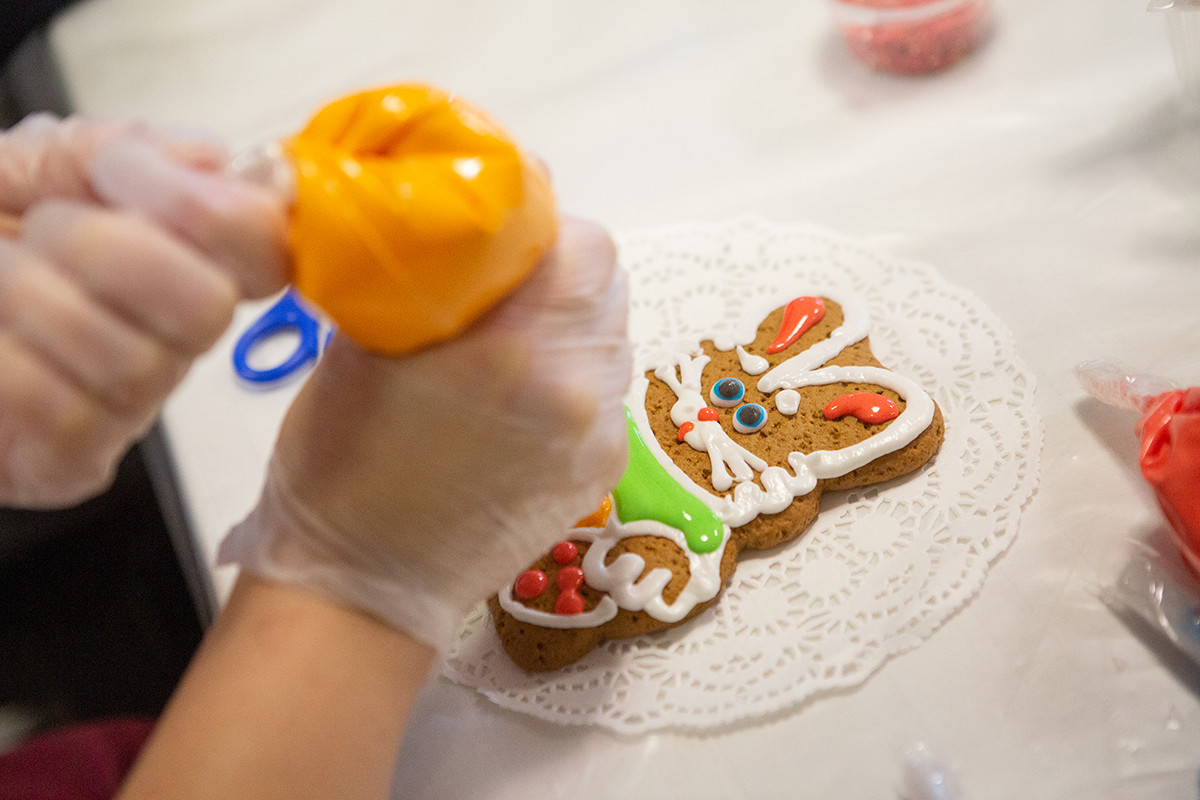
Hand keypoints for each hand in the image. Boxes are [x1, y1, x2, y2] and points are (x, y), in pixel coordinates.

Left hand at [0, 114, 289, 507]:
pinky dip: (4, 361)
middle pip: (205, 306)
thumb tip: (220, 160)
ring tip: (1, 284)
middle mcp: (169, 340)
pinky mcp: (73, 465)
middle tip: (48, 234)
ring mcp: (126, 407)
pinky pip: (59, 410)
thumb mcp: (29, 164)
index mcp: (180, 261)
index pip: (265, 248)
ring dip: (34, 298)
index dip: (210, 209)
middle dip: (106, 247)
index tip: (129, 175)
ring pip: (128, 359)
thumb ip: (123, 150)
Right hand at [219, 216, 631, 647]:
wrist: (365, 585)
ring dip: (572, 326)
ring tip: (513, 350)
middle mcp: (574, 384)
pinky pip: (605, 396)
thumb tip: (455, 232)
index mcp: (513, 343)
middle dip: (560, 273)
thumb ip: (427, 279)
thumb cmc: (342, 467)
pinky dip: (574, 383)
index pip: (583, 242)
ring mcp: (597, 432)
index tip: (506, 236)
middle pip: (606, 286)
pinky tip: (523, 406)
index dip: (545, 229)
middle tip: (507, 287)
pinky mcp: (604, 471)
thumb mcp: (364, 346)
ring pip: (611, 339)